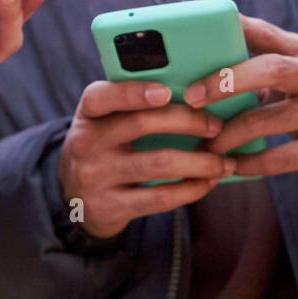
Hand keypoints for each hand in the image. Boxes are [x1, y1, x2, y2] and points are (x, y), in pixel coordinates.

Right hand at [59, 81, 234, 239]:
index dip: (134, 92)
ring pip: (158, 163)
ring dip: (200, 162)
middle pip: (141, 124)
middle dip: (187, 122)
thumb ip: (133, 106)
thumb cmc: (105, 146)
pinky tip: (206, 183)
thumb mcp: (105, 121)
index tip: (167, 92)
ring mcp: (95, 177)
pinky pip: (158, 198)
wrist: (75, 196)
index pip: (103, 96)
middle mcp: (86, 142)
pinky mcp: (109, 207)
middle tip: (216, 126)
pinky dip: (190, 190)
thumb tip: (195, 95)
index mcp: (88, 113)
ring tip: (222, 162)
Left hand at [183, 16, 297, 183]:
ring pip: (265, 121)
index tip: (195, 40)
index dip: (232, 31)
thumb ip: (261, 55)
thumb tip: (204, 49)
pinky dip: (248, 164)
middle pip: (270, 70)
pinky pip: (278, 159)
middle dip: (224, 82)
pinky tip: (231, 167)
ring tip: (205, 145)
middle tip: (191, 98)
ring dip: (227, 135)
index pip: (267, 32)